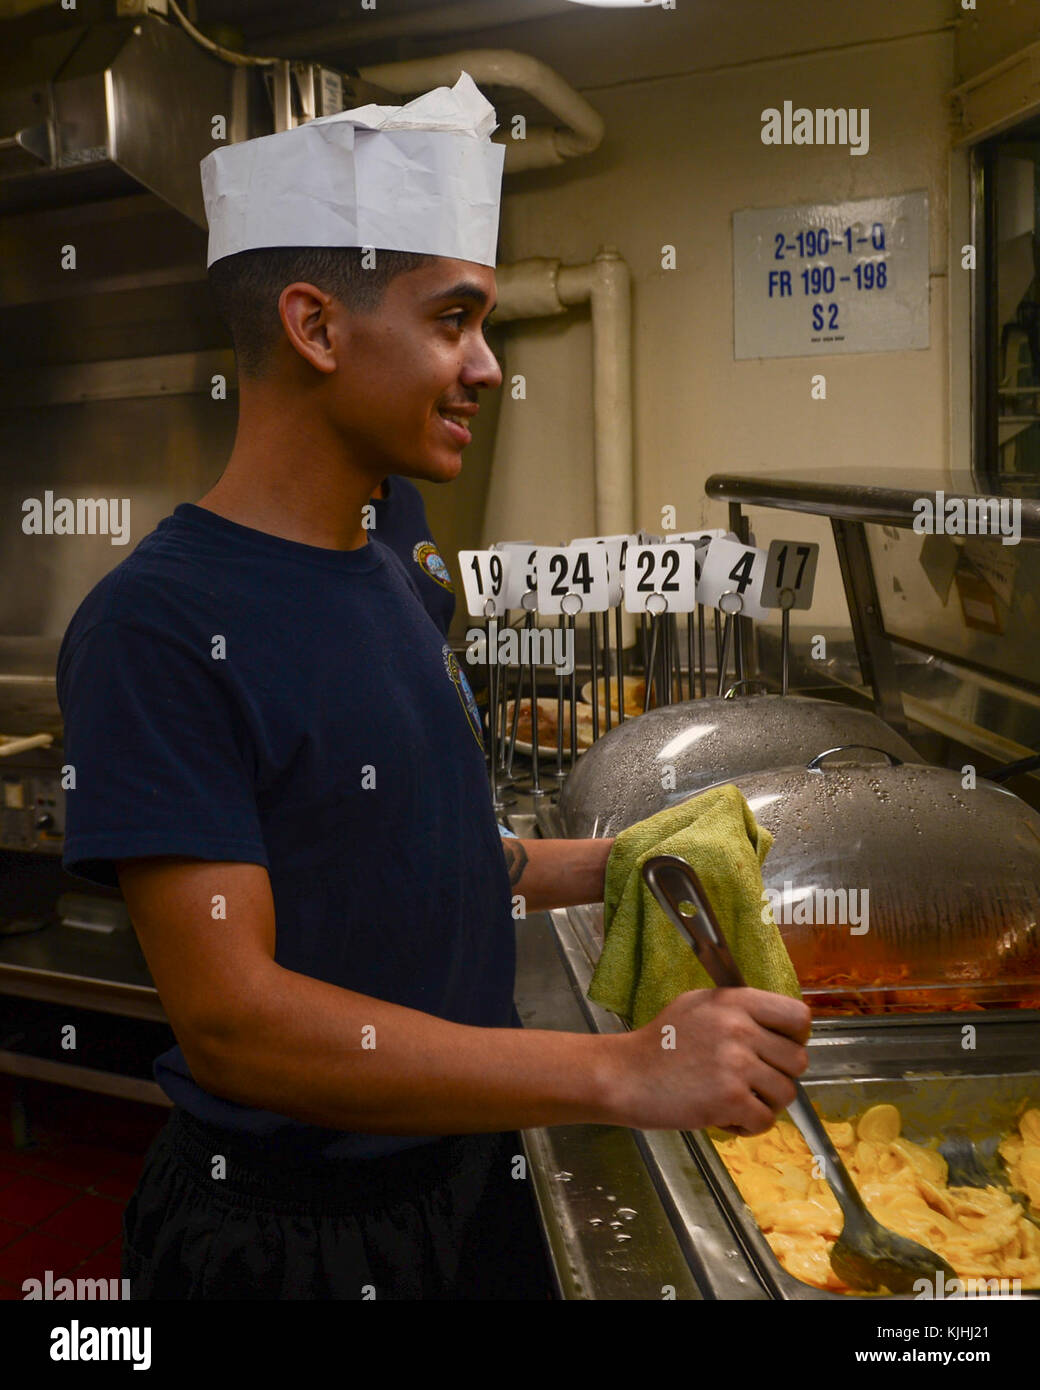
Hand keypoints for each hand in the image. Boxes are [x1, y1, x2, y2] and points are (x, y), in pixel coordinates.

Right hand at [608, 988, 810, 1135]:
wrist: (624, 1075)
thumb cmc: (660, 1043)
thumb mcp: (699, 1006)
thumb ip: (740, 1010)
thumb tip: (778, 1025)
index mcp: (736, 1001)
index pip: (799, 1016)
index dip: (796, 1037)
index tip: (779, 1049)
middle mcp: (740, 1028)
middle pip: (798, 1060)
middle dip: (779, 1076)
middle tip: (752, 1081)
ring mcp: (736, 1064)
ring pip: (786, 1094)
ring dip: (764, 1103)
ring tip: (734, 1099)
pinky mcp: (729, 1099)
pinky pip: (765, 1121)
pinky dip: (747, 1126)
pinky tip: (724, 1116)